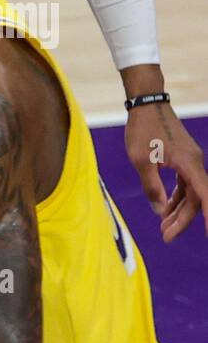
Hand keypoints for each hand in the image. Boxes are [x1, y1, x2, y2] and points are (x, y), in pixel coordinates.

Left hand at [121, 73, 207, 240]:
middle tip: (166, 237)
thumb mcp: (141, 161)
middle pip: (195, 198)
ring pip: (189, 192)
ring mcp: (190, 161)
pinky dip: (175, 197)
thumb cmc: (142, 130)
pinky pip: (184, 184)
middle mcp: (195, 163)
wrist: (147, 105)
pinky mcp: (183, 159)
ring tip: (164, 228)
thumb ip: (151, 187)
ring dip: (178, 210)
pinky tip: (165, 210)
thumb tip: (159, 212)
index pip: (204, 196)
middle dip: (182, 220)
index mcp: (189, 164)